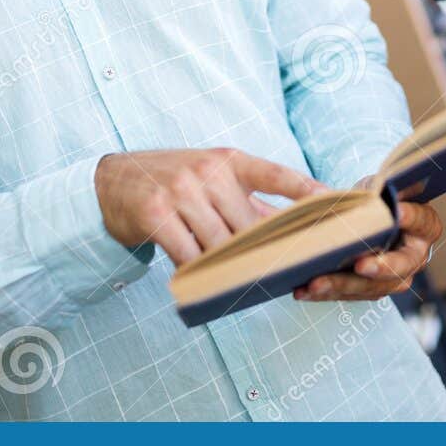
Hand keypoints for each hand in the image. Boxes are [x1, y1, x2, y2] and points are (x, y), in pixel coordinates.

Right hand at [94, 148, 326, 265]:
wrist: (112, 181)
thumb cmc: (173, 181)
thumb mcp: (212, 179)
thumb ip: (248, 201)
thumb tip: (291, 227)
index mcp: (229, 160)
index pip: (276, 174)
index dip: (306, 190)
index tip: (333, 203)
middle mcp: (207, 171)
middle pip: (249, 224)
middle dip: (264, 252)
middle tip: (281, 274)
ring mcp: (180, 191)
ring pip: (220, 244)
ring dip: (230, 268)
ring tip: (243, 285)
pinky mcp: (156, 214)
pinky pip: (188, 254)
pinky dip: (198, 273)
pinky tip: (202, 283)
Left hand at [294, 201, 442, 301]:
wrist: (370, 218)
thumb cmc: (377, 198)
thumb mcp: (377, 186)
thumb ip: (372, 189)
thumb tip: (340, 193)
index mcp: (425, 226)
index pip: (422, 221)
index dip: (412, 217)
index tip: (398, 212)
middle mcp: (415, 257)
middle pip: (400, 267)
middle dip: (378, 268)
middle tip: (360, 265)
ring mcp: (395, 278)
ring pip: (372, 288)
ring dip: (342, 286)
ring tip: (315, 283)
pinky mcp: (371, 290)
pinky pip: (351, 295)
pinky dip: (326, 293)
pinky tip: (303, 290)